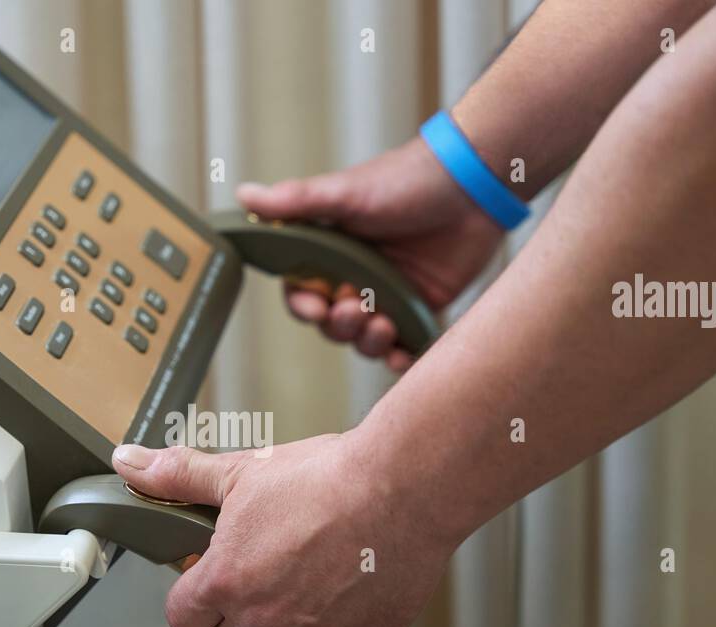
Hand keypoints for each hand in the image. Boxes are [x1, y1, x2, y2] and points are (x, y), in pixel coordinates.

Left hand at [111, 433, 451, 626]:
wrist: (400, 488)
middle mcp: (260, 619)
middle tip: (258, 602)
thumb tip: (131, 463)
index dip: (195, 602)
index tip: (212, 589)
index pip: (181, 619)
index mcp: (225, 579)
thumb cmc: (328, 479)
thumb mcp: (243, 470)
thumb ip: (181, 475)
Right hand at [237, 137, 504, 371]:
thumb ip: (295, 202)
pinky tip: (401, 356)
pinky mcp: (421, 307)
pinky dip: (399, 357)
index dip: (303, 306)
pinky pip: (404, 345)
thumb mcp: (345, 192)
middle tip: (356, 309)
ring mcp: (389, 295)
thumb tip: (242, 196)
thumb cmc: (407, 181)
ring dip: (368, 340)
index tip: (314, 307)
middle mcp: (356, 276)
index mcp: (331, 252)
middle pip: (332, 323)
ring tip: (384, 322)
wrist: (473, 184)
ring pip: (364, 338)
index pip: (302, 292)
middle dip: (339, 325)